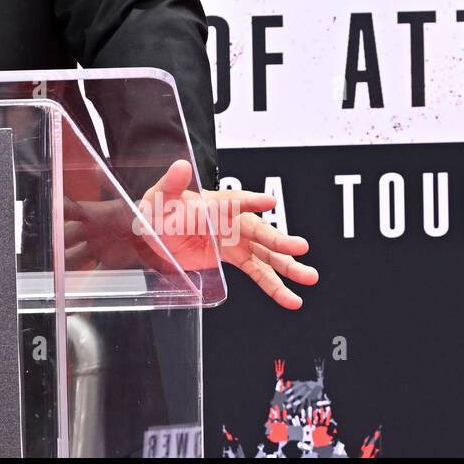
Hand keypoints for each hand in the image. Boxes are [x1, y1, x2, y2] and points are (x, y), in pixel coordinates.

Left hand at [64, 159, 318, 309]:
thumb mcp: (159, 199)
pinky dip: (274, 286)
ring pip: (266, 254)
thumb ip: (171, 184)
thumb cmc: (159, 211)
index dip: (250, 201)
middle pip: (258, 230)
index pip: (234, 201)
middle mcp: (231, 220)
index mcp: (215, 203)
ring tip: (308, 278)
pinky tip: (290, 297)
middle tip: (299, 247)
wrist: (154, 236)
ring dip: (287, 266)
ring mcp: (236, 240)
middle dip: (278, 239)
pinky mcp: (235, 258)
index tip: (268, 202)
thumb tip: (180, 165)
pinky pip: (258, 272)